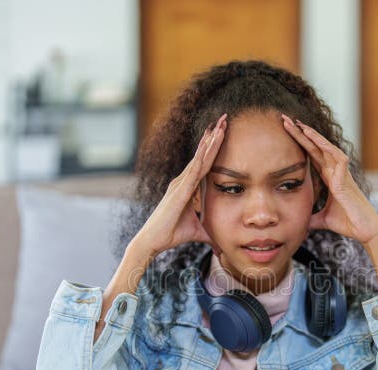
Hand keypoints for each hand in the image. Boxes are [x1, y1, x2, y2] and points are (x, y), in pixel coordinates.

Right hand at [128, 113, 226, 260]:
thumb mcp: (198, 231)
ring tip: (221, 125)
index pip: (204, 163)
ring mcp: (180, 183)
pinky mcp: (180, 190)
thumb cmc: (171, 234)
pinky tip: (209, 144)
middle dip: (214, 136)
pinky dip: (202, 157)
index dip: (213, 147)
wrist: (152, 240)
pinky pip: (193, 170)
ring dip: (211, 141)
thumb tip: (221, 242)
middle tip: (225, 118)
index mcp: (186, 186)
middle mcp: (182, 181)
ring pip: (199, 158)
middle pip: (202, 155)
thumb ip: (209, 232)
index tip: (223, 131)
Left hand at [280, 114, 377, 246]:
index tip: (286, 132)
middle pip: (316, 148)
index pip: (312, 156)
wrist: (365, 231)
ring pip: (326, 149)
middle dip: (301, 134)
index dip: (300, 144)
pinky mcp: (346, 181)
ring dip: (313, 136)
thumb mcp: (322, 220)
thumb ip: (311, 217)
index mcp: (330, 178)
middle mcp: (336, 172)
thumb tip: (299, 224)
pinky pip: (338, 159)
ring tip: (299, 124)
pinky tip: (317, 140)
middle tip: (285, 120)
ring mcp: (342, 174)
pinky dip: (328, 149)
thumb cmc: (348, 223)